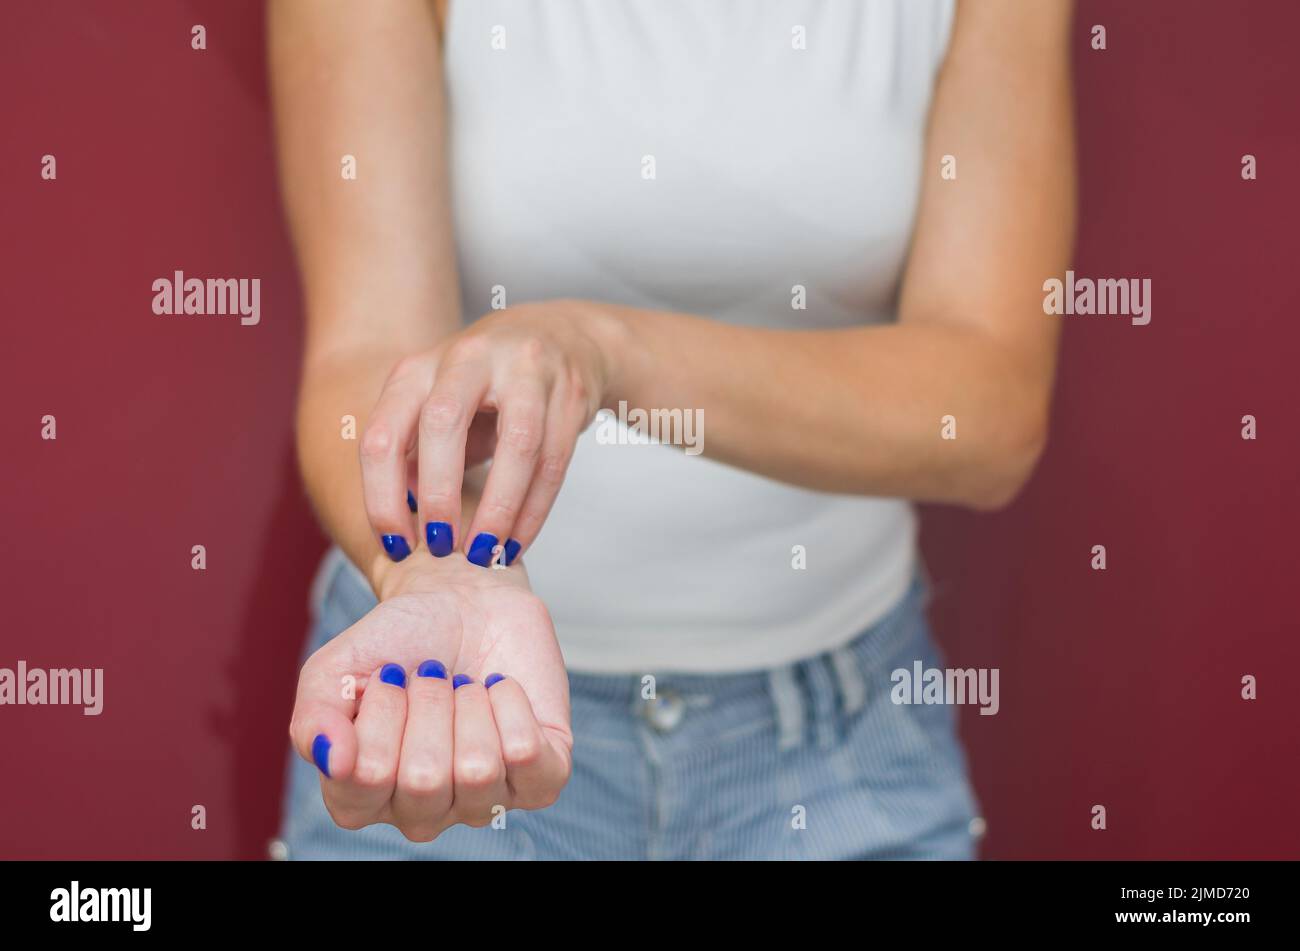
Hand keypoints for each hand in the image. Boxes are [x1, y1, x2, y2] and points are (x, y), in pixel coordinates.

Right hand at [288, 553, 572, 840]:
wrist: (463, 601)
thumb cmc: (399, 641)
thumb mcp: (336, 669)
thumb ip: (313, 718)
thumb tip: (336, 760)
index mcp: (364, 796)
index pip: (364, 780)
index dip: (378, 714)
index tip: (387, 678)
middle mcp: (423, 812)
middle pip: (423, 780)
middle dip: (428, 703)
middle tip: (433, 676)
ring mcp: (484, 801)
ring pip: (477, 770)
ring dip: (470, 704)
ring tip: (466, 684)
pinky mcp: (539, 776)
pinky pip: (527, 756)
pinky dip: (511, 705)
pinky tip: (500, 690)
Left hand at [359, 299, 621, 567]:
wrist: (568, 338)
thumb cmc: (488, 386)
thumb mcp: (440, 406)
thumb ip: (415, 454)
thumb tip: (397, 517)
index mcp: (421, 367)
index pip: (385, 433)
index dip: (382, 496)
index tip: (395, 544)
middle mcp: (470, 357)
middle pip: (443, 424)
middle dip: (439, 495)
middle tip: (442, 547)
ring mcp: (525, 369)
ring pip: (517, 446)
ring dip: (499, 509)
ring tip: (487, 553)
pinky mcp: (570, 391)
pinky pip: (554, 460)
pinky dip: (534, 509)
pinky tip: (518, 541)